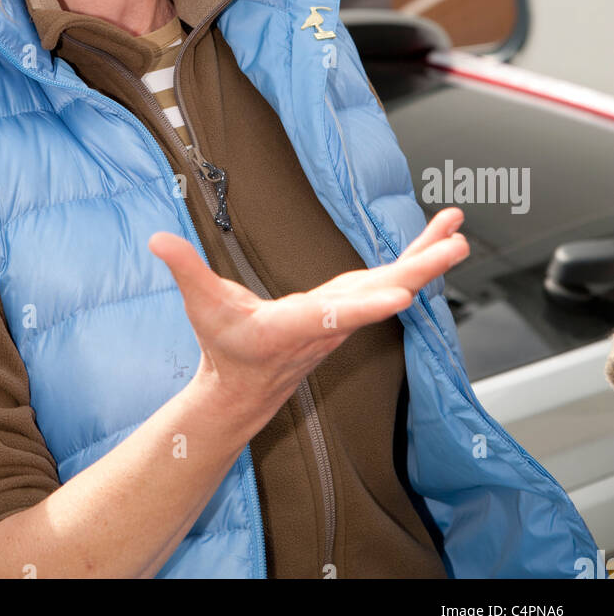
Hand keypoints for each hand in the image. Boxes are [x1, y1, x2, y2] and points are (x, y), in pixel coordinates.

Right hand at [148, 207, 468, 432]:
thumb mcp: (201, 308)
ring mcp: (345, 314)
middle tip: (456, 245)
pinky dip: (415, 256)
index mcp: (295, 324)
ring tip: (457, 228)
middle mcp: (330, 321)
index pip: (337, 315)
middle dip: (420, 268)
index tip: (403, 294)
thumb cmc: (224, 347)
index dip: (370, 304)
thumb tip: (158, 238)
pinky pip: (389, 278)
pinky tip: (437, 238)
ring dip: (426, 256)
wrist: (245, 388)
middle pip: (382, 293)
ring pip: (393, 281)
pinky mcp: (350, 304)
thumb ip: (185, 270)